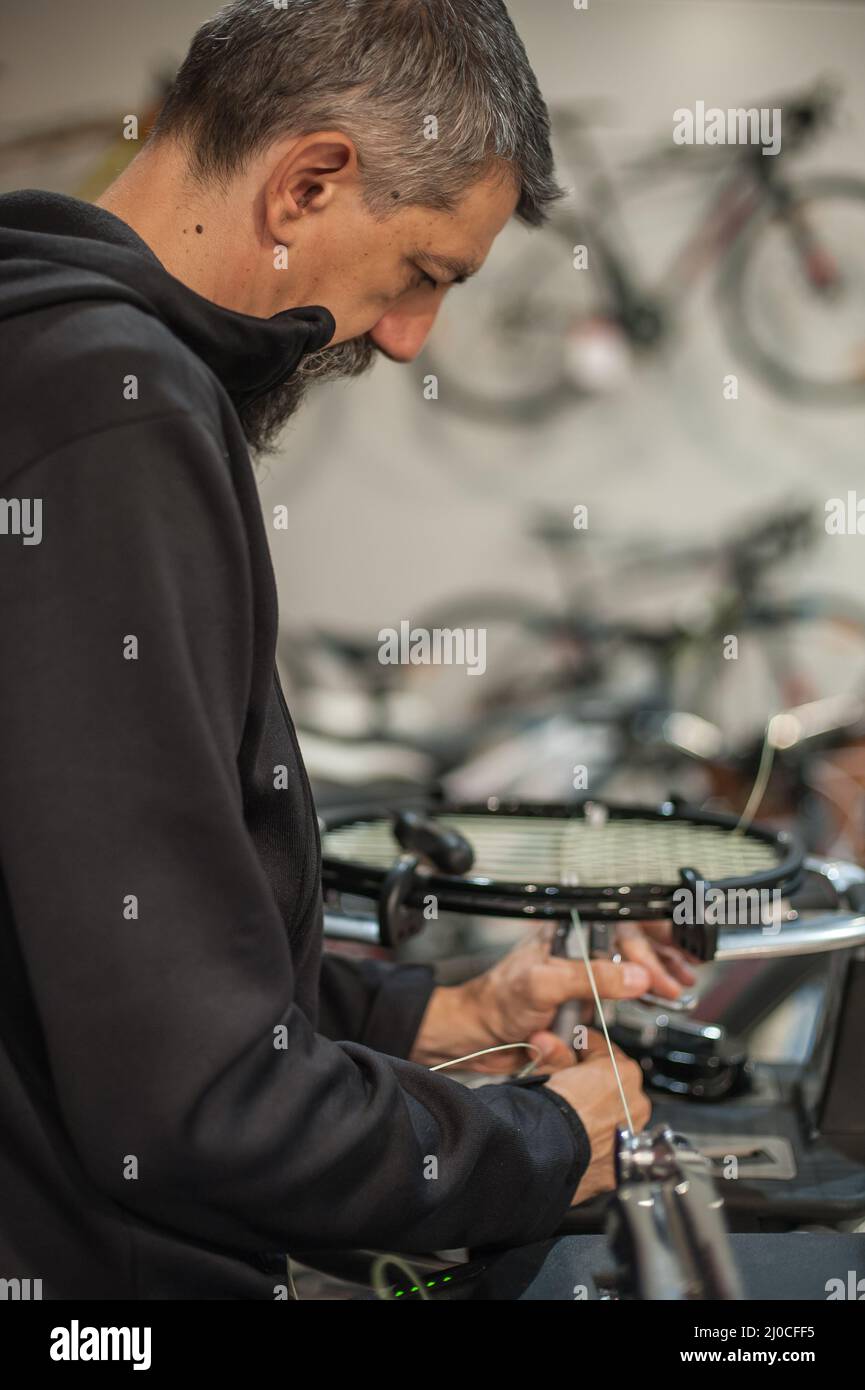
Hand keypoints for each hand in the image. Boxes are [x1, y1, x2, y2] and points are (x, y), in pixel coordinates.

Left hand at [410, 922, 696, 1070]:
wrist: (477, 1036)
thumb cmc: (497, 1001)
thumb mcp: (544, 984)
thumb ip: (590, 977)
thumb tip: (637, 977)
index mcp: (565, 934)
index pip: (618, 925)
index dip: (650, 939)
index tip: (674, 954)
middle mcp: (574, 950)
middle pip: (628, 944)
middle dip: (659, 959)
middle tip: (680, 978)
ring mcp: (578, 976)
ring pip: (627, 967)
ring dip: (655, 975)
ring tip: (677, 986)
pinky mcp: (579, 1001)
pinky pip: (616, 994)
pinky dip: (638, 996)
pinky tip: (652, 998)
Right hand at [545, 1029, 650, 1203]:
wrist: (548, 1153)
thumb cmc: (550, 1112)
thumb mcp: (547, 1071)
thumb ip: (552, 1054)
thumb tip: (545, 1041)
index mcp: (622, 1071)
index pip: (601, 1047)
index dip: (583, 1045)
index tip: (573, 1046)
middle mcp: (635, 1101)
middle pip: (614, 1082)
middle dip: (595, 1080)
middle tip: (571, 1082)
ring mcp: (632, 1133)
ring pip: (617, 1114)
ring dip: (601, 1111)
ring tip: (574, 1114)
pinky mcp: (623, 1162)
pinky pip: (612, 1144)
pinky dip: (600, 1141)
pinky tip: (581, 1139)